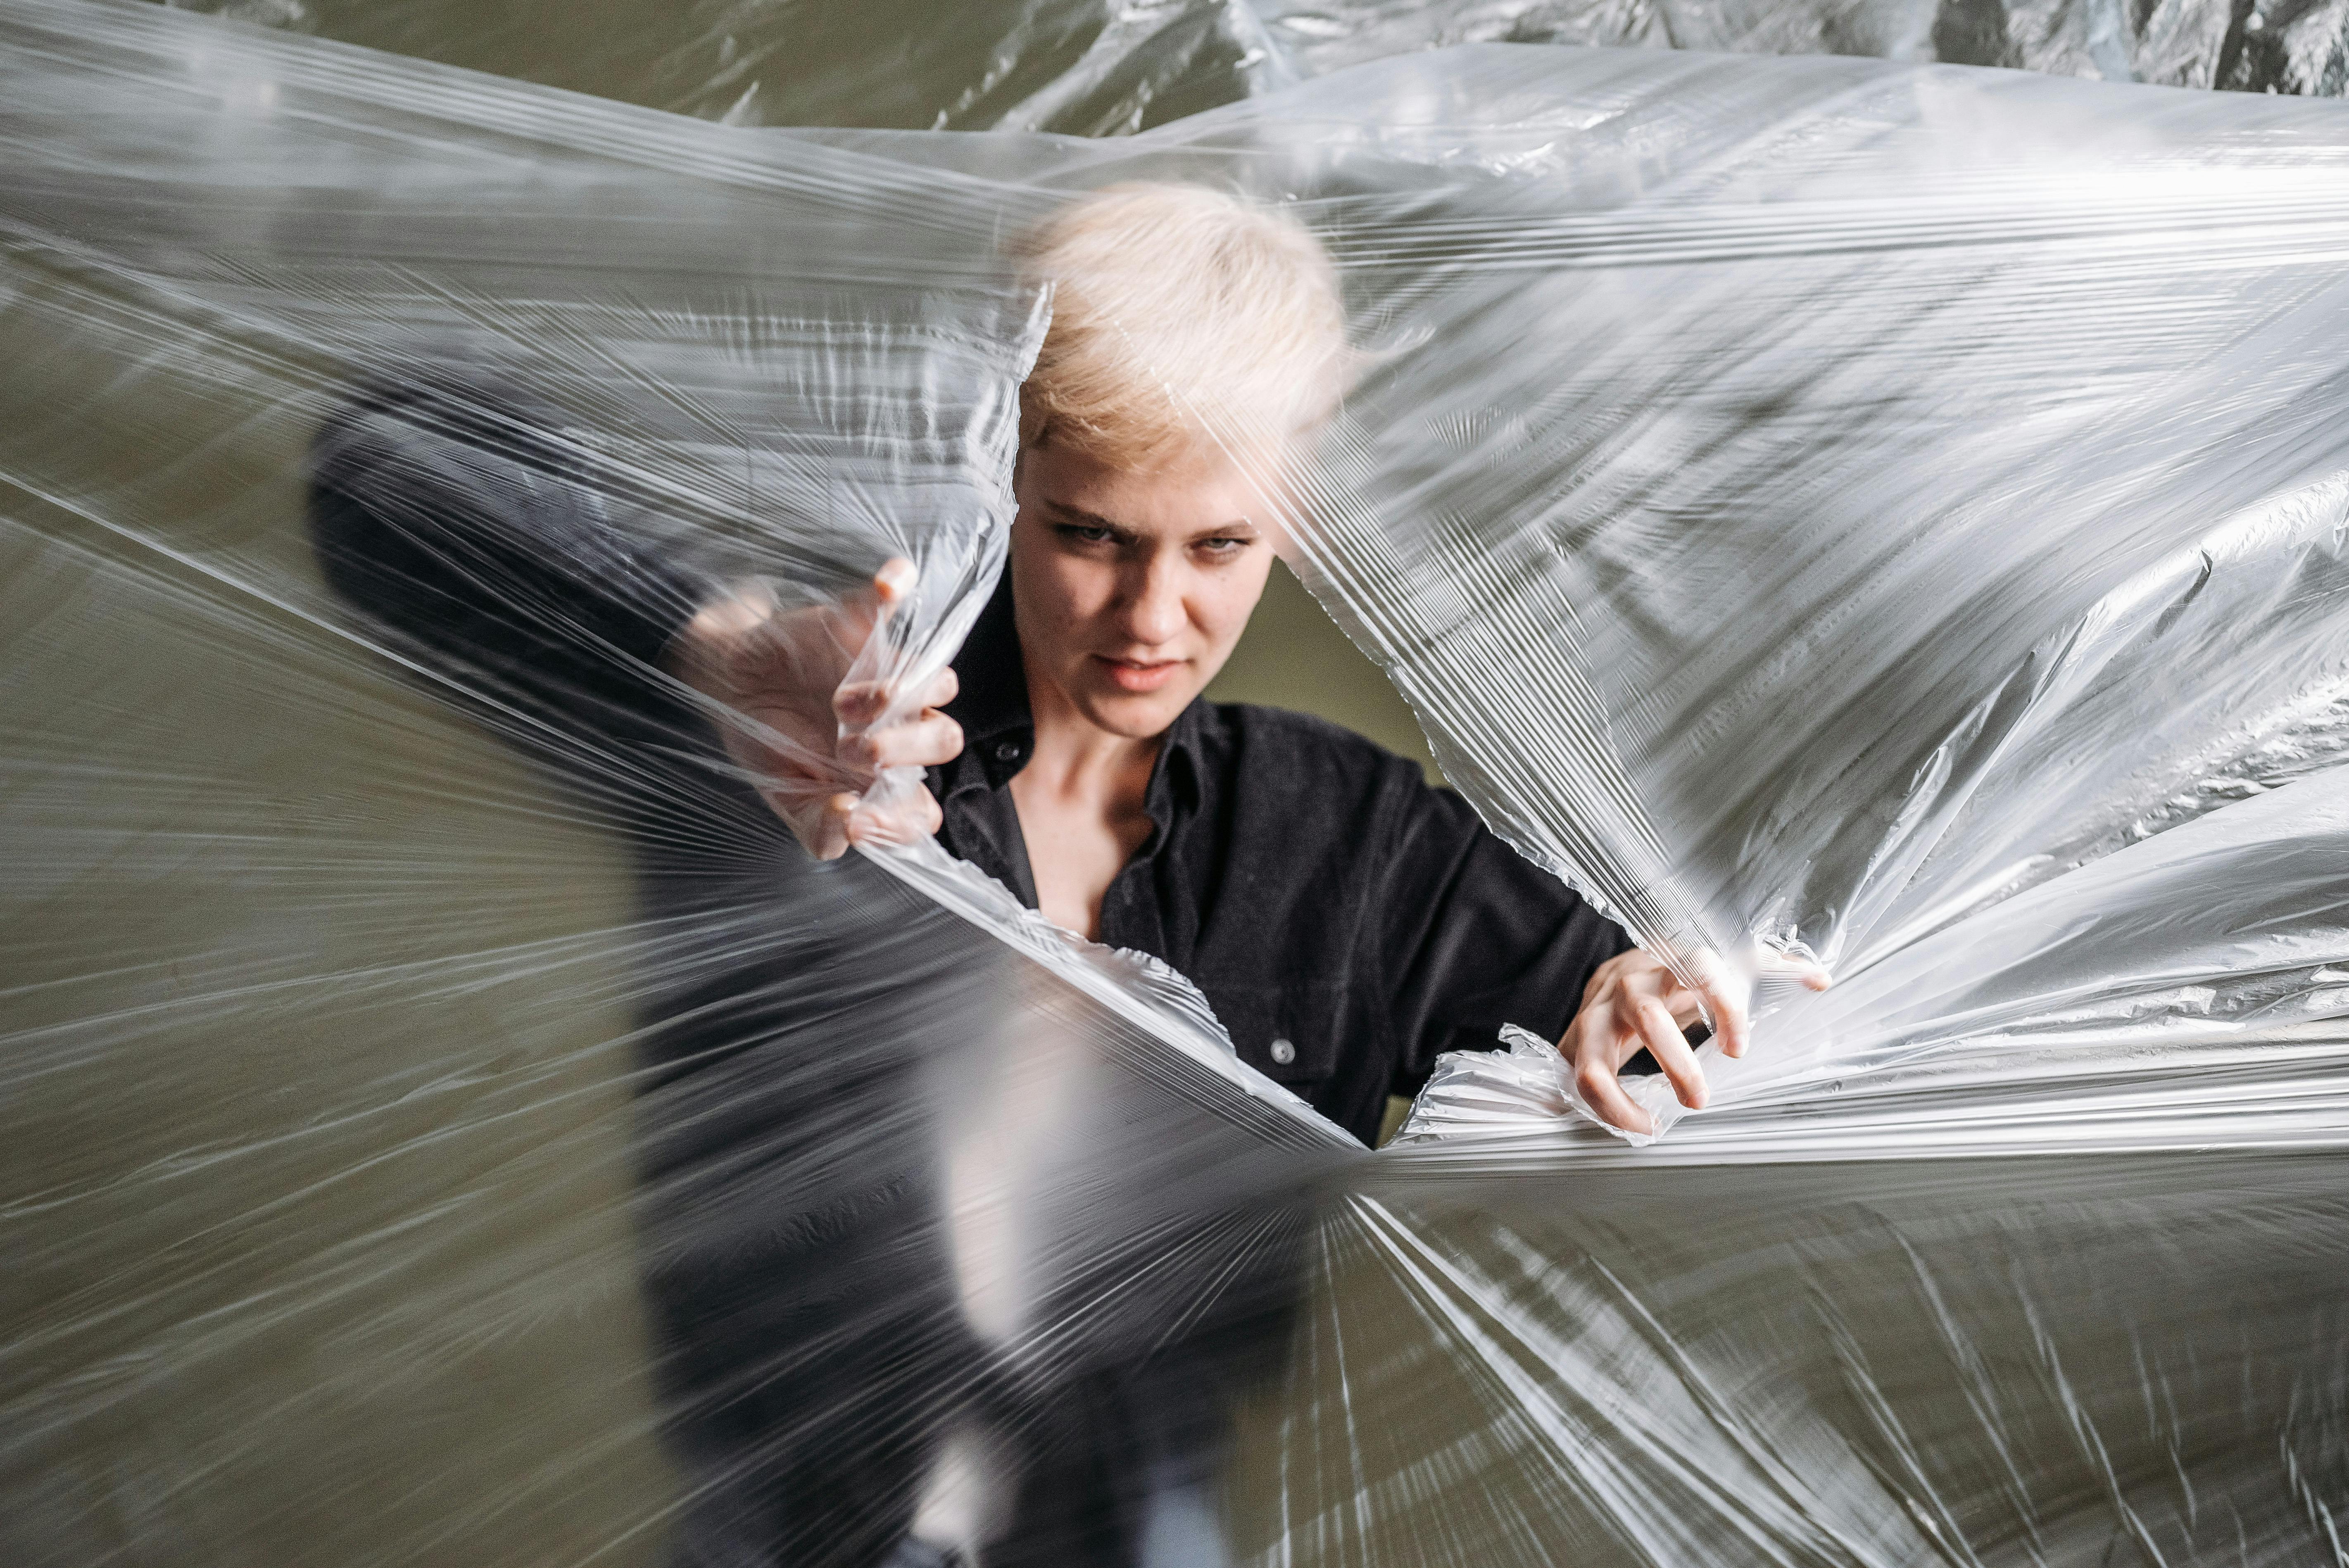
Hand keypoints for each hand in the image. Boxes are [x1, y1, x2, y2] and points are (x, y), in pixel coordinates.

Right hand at [666, 558, 963, 859]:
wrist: (729, 689)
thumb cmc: (769, 747)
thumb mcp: (786, 800)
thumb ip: (819, 831)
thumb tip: (851, 822)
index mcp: (889, 778)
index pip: (927, 805)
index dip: (904, 814)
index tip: (861, 811)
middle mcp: (902, 727)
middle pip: (947, 738)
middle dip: (908, 749)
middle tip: (850, 749)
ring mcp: (888, 673)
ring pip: (936, 680)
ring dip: (896, 694)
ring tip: (841, 704)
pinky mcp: (862, 626)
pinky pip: (894, 602)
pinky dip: (897, 586)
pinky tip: (887, 587)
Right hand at [1558, 945, 1830, 1134]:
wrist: (1609, 977)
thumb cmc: (1676, 980)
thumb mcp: (1719, 967)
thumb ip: (1769, 968)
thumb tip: (1822, 979)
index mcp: (1671, 963)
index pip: (1698, 967)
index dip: (1722, 1004)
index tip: (1738, 1049)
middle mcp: (1630, 985)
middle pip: (1648, 1016)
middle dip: (1677, 1064)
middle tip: (1700, 1100)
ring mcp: (1596, 1015)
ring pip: (1597, 1058)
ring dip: (1623, 1102)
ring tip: (1653, 1125)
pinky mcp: (1576, 1043)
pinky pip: (1582, 1083)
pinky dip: (1608, 1111)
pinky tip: (1637, 1123)